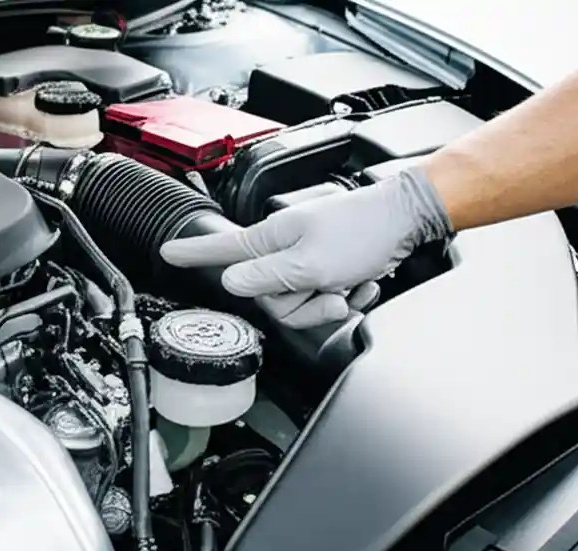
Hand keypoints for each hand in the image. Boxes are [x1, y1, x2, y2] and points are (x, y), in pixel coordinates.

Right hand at [161, 167, 453, 327]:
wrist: (410, 219)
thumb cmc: (363, 232)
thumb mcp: (309, 264)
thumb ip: (266, 279)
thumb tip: (232, 284)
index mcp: (271, 239)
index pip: (220, 249)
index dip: (192, 253)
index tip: (167, 252)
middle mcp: (285, 246)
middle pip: (269, 295)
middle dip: (303, 304)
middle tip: (328, 292)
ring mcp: (308, 256)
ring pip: (300, 302)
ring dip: (330, 302)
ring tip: (350, 285)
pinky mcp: (330, 266)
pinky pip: (325, 297)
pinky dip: (348, 296)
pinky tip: (362, 284)